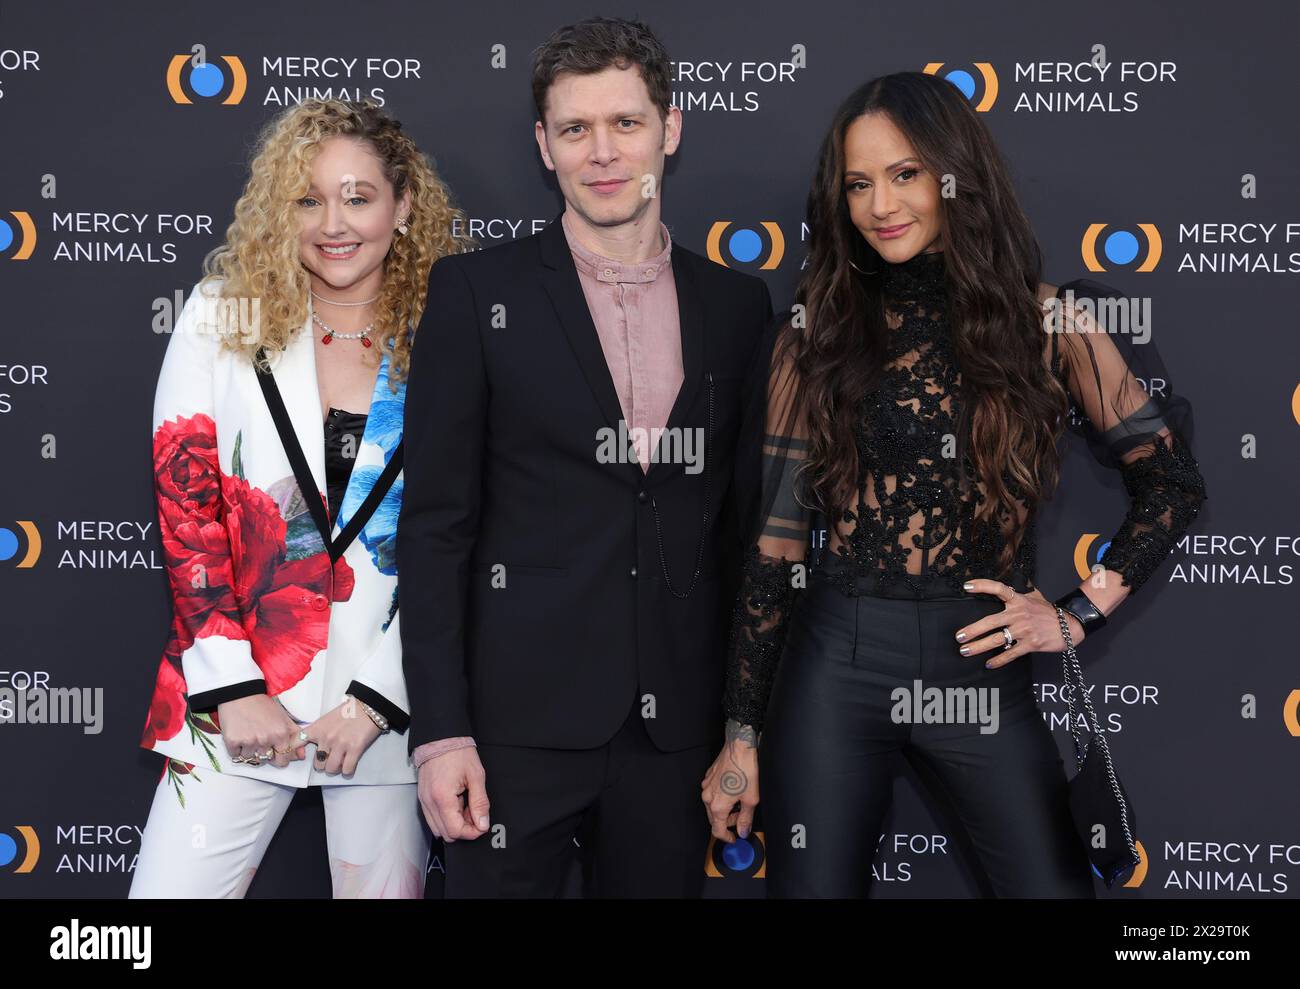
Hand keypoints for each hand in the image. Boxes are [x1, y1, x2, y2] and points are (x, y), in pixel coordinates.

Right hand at [216, 694, 305, 767]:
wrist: (241, 693)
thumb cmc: (262, 704)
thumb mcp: (283, 717)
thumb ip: (294, 737)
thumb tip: (301, 756)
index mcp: (281, 734)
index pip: (283, 760)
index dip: (278, 758)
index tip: (275, 752)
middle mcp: (266, 739)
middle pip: (265, 759)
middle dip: (263, 753)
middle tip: (259, 738)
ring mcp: (249, 741)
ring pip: (249, 757)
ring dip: (249, 749)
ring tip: (249, 732)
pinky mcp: (232, 741)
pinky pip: (235, 754)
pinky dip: (236, 748)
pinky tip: (239, 734)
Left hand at [300, 697, 381, 775]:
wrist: (368, 705)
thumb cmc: (348, 712)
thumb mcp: (327, 719)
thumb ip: (317, 731)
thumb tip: (311, 746)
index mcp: (317, 728)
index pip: (296, 743)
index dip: (293, 752)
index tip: (298, 756)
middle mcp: (327, 738)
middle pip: (317, 764)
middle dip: (324, 764)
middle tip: (330, 760)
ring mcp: (341, 744)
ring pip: (331, 769)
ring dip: (336, 769)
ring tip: (340, 764)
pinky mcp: (355, 749)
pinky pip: (347, 769)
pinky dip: (348, 771)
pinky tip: (349, 766)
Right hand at [417, 747, 488, 842]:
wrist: (440, 738)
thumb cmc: (457, 752)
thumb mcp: (476, 776)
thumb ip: (480, 803)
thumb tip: (482, 823)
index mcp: (442, 798)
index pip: (455, 830)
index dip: (471, 833)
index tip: (481, 825)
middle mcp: (429, 802)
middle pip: (445, 834)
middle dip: (463, 829)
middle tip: (475, 814)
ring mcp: (424, 801)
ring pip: (438, 828)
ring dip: (454, 824)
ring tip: (466, 807)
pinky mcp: (423, 798)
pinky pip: (433, 818)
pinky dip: (446, 817)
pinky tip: (457, 804)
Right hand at [701, 720, 759, 843]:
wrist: (740, 747)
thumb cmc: (746, 769)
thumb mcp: (751, 799)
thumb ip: (746, 819)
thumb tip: (743, 830)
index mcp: (717, 806)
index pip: (717, 830)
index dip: (726, 837)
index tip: (733, 838)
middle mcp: (708, 796)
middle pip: (714, 818)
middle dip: (728, 821)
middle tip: (742, 817)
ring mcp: (707, 785)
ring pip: (713, 805)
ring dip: (725, 808)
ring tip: (740, 801)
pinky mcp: (709, 776)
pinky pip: (713, 792)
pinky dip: (722, 796)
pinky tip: (734, 790)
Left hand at [957, 579, 1086, 668]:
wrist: (1070, 625)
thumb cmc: (1049, 612)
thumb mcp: (1034, 597)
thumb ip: (1018, 593)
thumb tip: (1004, 588)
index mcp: (1018, 600)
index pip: (998, 589)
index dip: (982, 586)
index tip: (966, 586)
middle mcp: (1019, 614)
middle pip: (990, 621)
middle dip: (972, 630)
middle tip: (958, 637)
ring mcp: (1025, 630)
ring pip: (997, 639)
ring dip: (979, 646)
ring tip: (965, 651)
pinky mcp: (1031, 644)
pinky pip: (1011, 654)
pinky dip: (999, 660)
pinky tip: (989, 664)